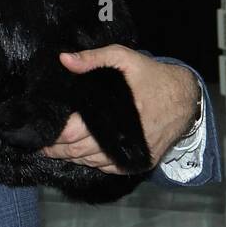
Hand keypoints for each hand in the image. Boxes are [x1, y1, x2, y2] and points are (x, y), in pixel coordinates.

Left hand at [39, 46, 198, 173]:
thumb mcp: (125, 59)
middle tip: (40, 144)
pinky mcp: (137, 161)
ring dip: (71, 157)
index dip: (54, 135)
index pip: (73, 133)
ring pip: (90, 162)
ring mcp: (130, 154)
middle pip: (77, 152)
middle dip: (56, 149)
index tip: (39, 131)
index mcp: (114, 116)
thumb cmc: (153, 77)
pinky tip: (79, 154)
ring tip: (53, 150)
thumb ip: (93, 59)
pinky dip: (91, 162)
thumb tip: (64, 59)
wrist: (186, 99)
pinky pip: (107, 167)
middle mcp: (121, 140)